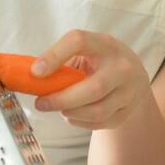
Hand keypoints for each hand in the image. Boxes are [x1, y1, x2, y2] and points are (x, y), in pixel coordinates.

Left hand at [31, 30, 150, 129]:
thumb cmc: (100, 63)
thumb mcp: (87, 52)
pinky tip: (73, 115)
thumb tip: (29, 76)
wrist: (134, 78)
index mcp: (105, 44)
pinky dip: (80, 122)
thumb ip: (62, 61)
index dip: (55, 56)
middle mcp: (122, 66)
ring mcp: (129, 90)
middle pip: (93, 87)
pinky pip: (100, 122)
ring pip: (97, 110)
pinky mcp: (127, 111)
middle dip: (62, 99)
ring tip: (60, 108)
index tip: (35, 72)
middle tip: (40, 103)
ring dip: (71, 112)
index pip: (79, 42)